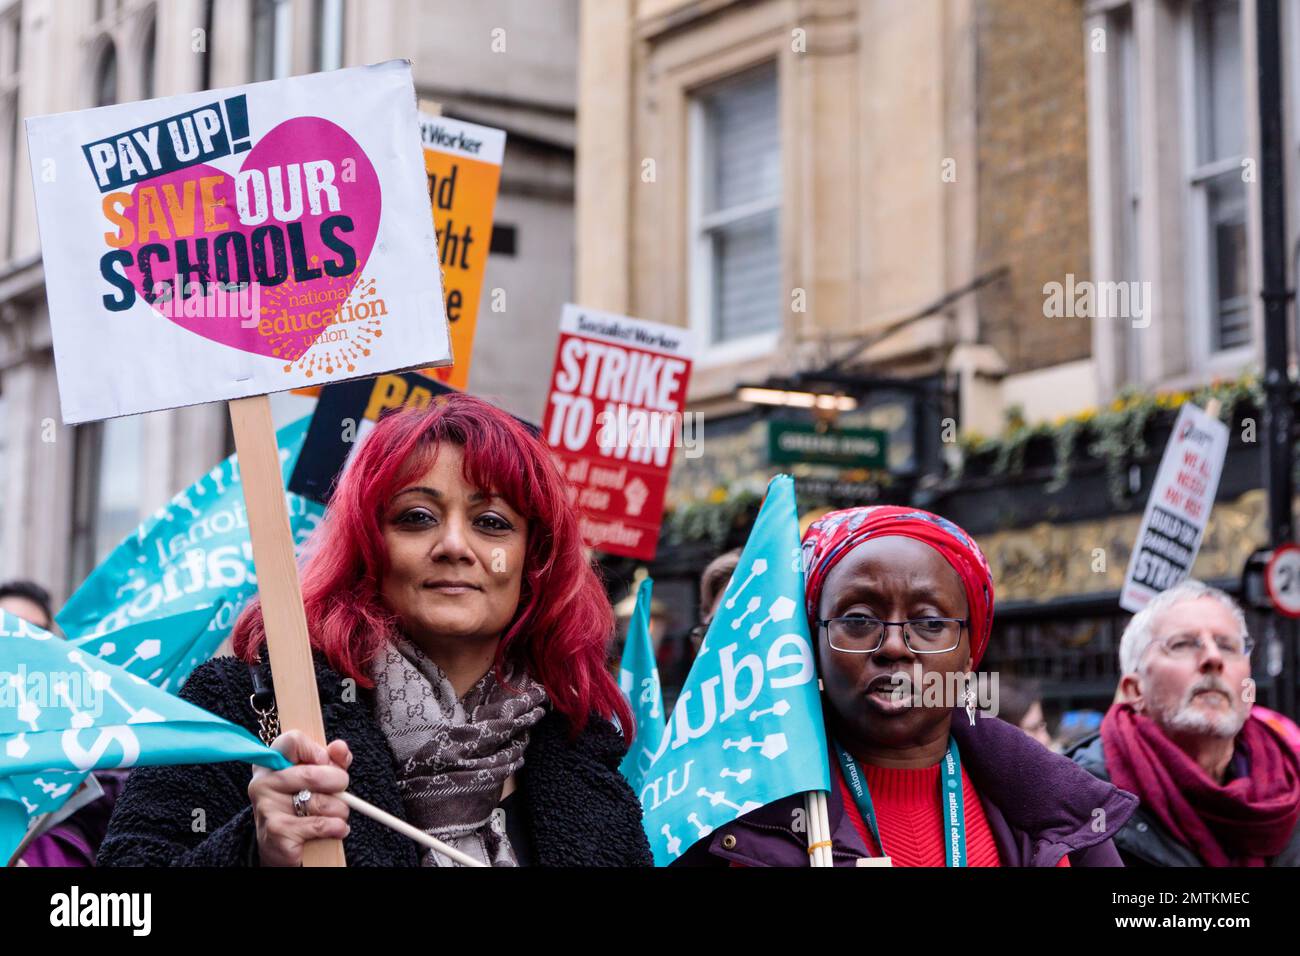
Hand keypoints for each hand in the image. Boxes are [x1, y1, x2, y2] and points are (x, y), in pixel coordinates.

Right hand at [248, 730, 351, 866]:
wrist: (280, 845)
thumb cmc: (300, 803)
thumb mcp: (316, 775)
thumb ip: (332, 759)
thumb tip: (340, 748)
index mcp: (270, 762)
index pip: (293, 740)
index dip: (316, 750)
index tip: (325, 762)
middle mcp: (262, 783)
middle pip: (312, 773)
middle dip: (338, 782)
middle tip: (342, 788)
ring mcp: (267, 808)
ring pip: (320, 802)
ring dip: (340, 809)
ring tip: (336, 813)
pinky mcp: (277, 833)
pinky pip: (320, 825)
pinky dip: (337, 827)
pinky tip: (336, 828)